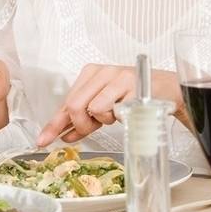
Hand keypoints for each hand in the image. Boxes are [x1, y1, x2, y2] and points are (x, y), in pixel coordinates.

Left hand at [37, 63, 185, 146]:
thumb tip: (65, 135)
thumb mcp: (105, 107)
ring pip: (92, 108)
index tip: (43, 140)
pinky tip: (126, 110)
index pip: (66, 102)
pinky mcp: (132, 85)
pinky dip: (116, 116)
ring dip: (103, 120)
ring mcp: (117, 77)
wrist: (167, 90)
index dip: (54, 124)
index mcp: (90, 73)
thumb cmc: (136, 96)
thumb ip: (84, 121)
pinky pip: (112, 109)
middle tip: (94, 127)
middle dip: (81, 125)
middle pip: (74, 106)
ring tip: (116, 114)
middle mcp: (101, 72)